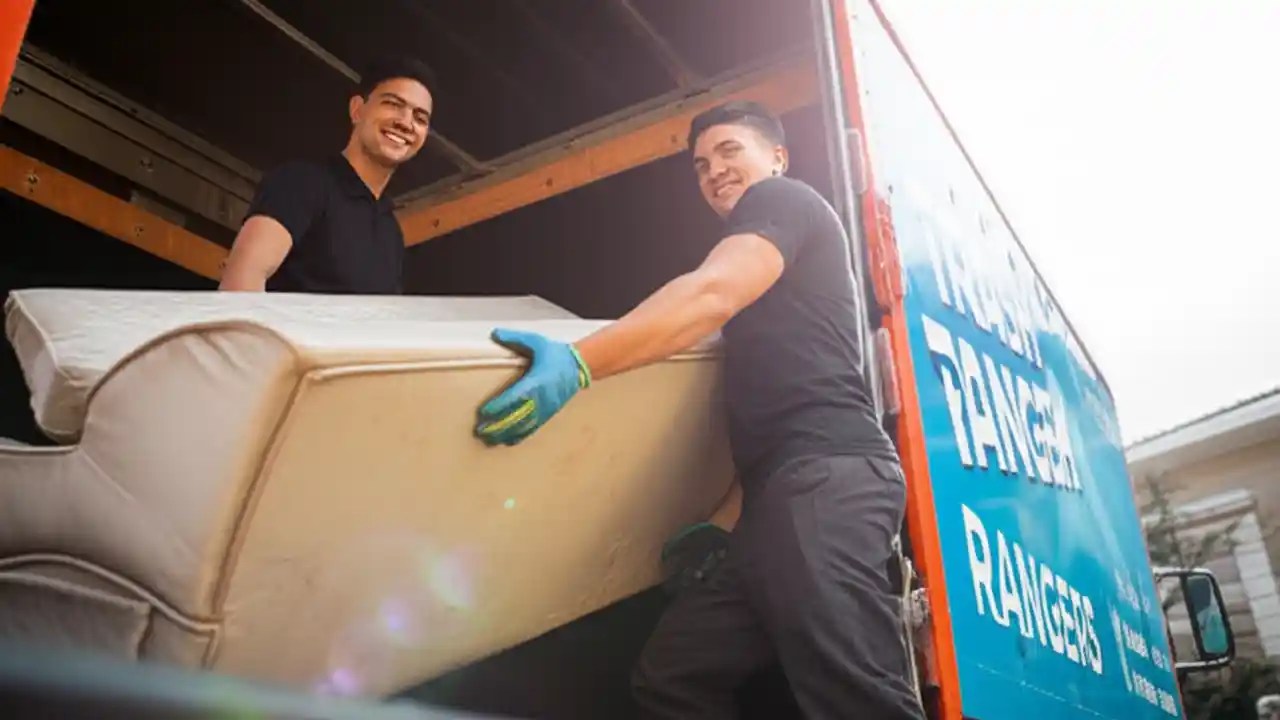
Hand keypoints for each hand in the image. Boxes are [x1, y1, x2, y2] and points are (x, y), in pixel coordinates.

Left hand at [475, 328, 591, 445]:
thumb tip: (495, 333)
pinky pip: (532, 428)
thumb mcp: (537, 342)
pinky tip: (506, 441)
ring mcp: (546, 408)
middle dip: (498, 425)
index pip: (516, 396)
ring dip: (505, 433)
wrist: (579, 367)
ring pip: (524, 425)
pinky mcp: (548, 414)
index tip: (484, 412)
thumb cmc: (556, 354)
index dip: (500, 406)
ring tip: (489, 439)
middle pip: (518, 416)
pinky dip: (518, 436)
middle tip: (480, 430)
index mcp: (537, 380)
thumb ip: (516, 338)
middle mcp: (542, 397)